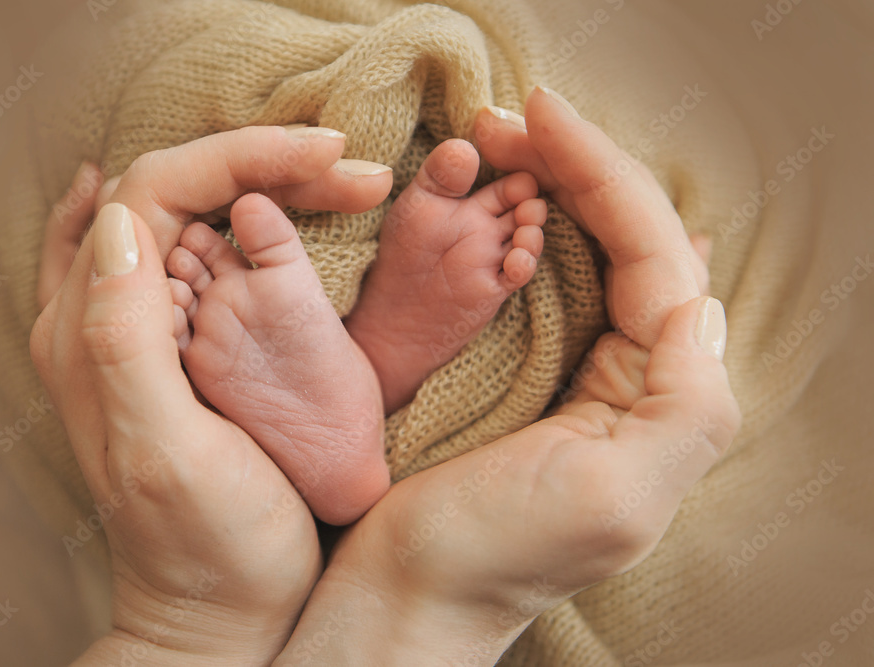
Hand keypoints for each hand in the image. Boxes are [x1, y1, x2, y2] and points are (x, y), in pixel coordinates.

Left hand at [29, 127, 392, 664]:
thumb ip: (124, 338)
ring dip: (258, 179)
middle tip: (351, 165)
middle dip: (262, 162)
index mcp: (94, 331)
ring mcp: (135, 330)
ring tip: (334, 174)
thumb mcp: (166, 450)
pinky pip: (178, 251)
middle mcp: (100, 317)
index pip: (152, 194)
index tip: (329, 159)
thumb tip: (116, 217)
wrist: (222, 608)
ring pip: (183, 212)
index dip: (240, 158)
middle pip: (170, 191)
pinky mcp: (172, 349)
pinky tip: (231, 199)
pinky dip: (219, 211)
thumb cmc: (207, 543)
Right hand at [275, 88, 739, 665]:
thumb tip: (702, 298)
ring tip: (496, 141)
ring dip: (548, 186)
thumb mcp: (611, 495)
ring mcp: (579, 370)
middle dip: (574, 167)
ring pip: (584, 249)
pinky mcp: (525, 372)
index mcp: (668, 397)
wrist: (405, 592)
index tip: (543, 118)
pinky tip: (508, 196)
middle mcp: (637, 375)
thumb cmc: (493, 554)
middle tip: (506, 118)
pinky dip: (522, 227)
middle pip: (625, 239)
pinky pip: (541, 278)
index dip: (606, 175)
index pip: (656, 255)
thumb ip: (686, 401)